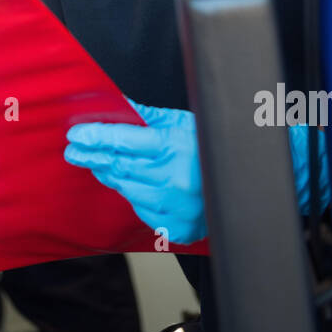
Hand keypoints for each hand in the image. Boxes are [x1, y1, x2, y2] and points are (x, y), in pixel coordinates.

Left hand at [66, 102, 330, 242]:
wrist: (257, 178)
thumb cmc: (222, 141)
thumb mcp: (186, 120)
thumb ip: (149, 115)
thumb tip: (117, 103)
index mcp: (175, 149)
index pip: (123, 141)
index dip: (96, 137)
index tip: (76, 134)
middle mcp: (173, 181)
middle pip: (120, 167)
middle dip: (95, 156)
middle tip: (74, 149)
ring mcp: (175, 208)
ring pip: (127, 190)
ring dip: (111, 175)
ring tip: (98, 162)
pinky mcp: (179, 228)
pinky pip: (144, 210)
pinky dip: (134, 194)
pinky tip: (130, 182)